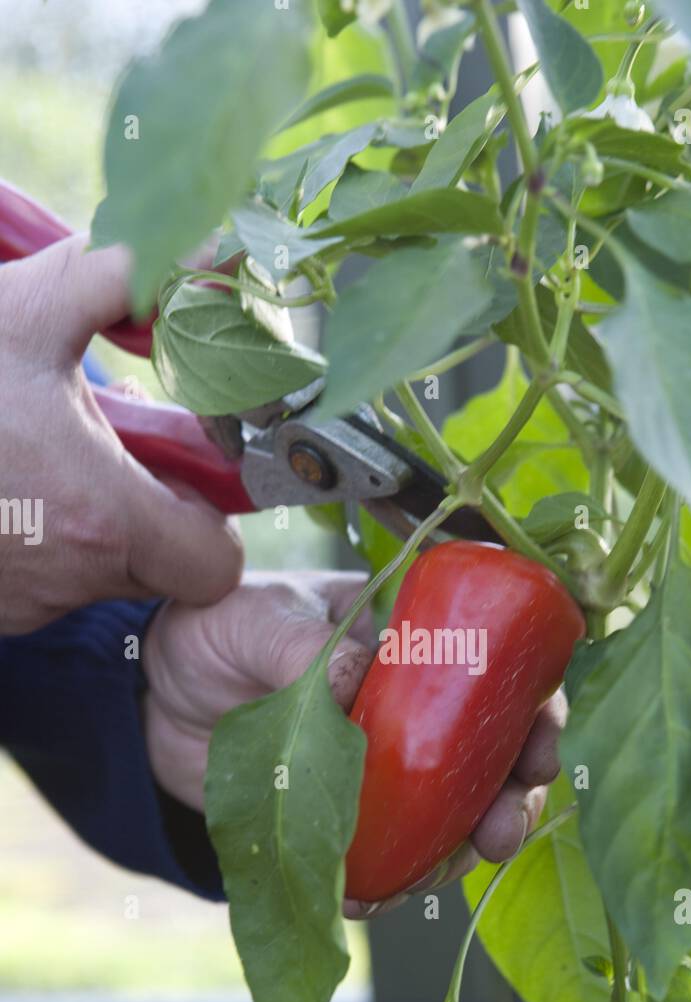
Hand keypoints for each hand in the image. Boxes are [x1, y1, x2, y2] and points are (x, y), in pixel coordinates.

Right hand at [0, 235, 241, 633]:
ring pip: (97, 574)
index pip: (214, 567)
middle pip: (160, 567)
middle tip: (115, 450)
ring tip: (42, 456)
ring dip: (89, 521)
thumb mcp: (24, 309)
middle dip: (151, 512)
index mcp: (102, 517)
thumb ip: (124, 278)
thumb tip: (209, 254)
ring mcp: (23, 604)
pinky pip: (41, 582)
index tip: (186, 474)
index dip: (211, 522)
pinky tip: (4, 485)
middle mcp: (69, 578)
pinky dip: (36, 539)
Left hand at [142, 572, 566, 915]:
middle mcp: (420, 704)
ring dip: (463, 852)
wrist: (149, 696)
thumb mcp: (261, 618)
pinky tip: (373, 899)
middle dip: (516, 799)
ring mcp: (391, 765)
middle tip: (504, 831)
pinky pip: (392, 853)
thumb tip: (357, 682)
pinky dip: (393, 881)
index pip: (503, 669)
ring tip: (439, 877)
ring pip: (456, 814)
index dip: (539, 709)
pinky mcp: (353, 814)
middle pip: (497, 755)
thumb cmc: (217, 629)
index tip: (543, 747)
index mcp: (416, 637)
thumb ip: (309, 647)